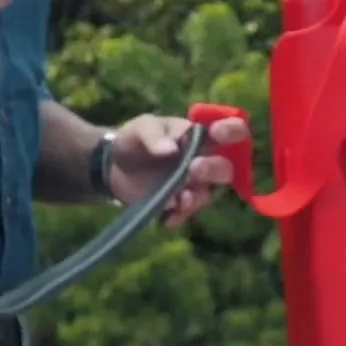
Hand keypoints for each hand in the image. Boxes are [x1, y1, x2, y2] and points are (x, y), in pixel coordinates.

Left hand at [107, 113, 250, 226]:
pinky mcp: (179, 203)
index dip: (233, 132)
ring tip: (179, 199)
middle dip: (214, 169)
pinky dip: (180, 215)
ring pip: (208, 194)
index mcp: (199, 136)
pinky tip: (167, 217)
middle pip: (225, 168)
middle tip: (194, 169)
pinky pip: (188, 212)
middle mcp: (203, 160)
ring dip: (197, 197)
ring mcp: (192, 184)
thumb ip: (154, 135)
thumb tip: (171, 150)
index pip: (229, 131)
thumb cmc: (135, 139)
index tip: (219, 134)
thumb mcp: (141, 128)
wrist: (112, 166)